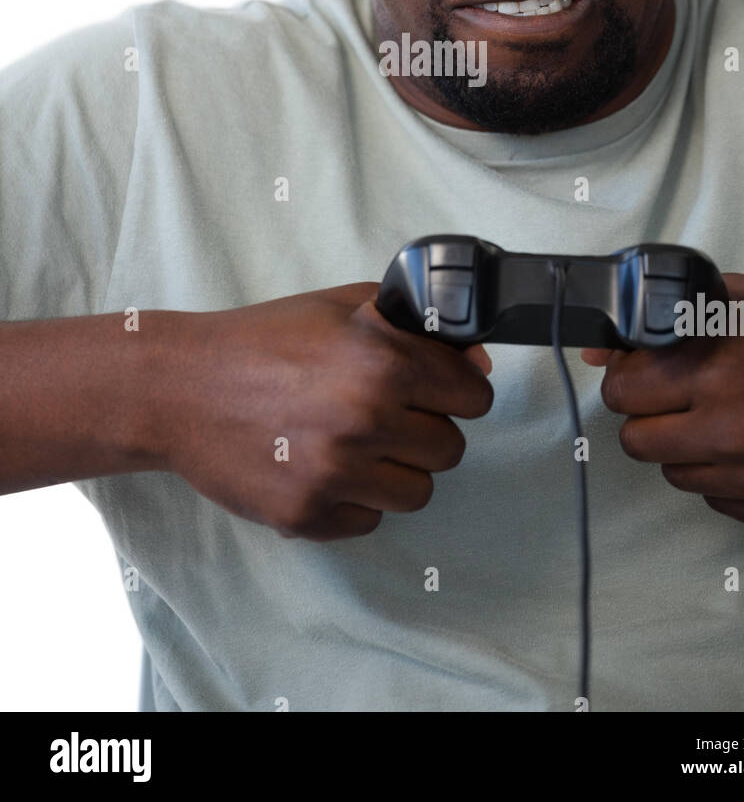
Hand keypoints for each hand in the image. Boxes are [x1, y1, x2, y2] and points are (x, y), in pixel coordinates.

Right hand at [157, 285, 492, 540]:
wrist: (179, 387)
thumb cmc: (262, 341)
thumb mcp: (342, 309)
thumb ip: (416, 330)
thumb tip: (476, 362)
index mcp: (383, 362)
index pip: (474, 396)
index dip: (457, 390)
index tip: (437, 390)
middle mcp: (366, 420)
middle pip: (451, 449)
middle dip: (425, 431)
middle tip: (384, 414)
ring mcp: (336, 474)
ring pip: (417, 493)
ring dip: (395, 471)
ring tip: (353, 443)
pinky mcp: (307, 517)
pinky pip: (369, 522)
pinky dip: (353, 501)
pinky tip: (321, 466)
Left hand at [580, 274, 743, 529]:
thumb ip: (669, 319)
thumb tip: (600, 352)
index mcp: (721, 363)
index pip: (625, 389)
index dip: (630, 378)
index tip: (644, 373)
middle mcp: (732, 423)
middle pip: (636, 439)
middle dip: (648, 416)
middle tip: (677, 400)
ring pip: (671, 474)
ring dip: (685, 448)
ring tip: (725, 419)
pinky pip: (714, 500)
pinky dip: (724, 476)